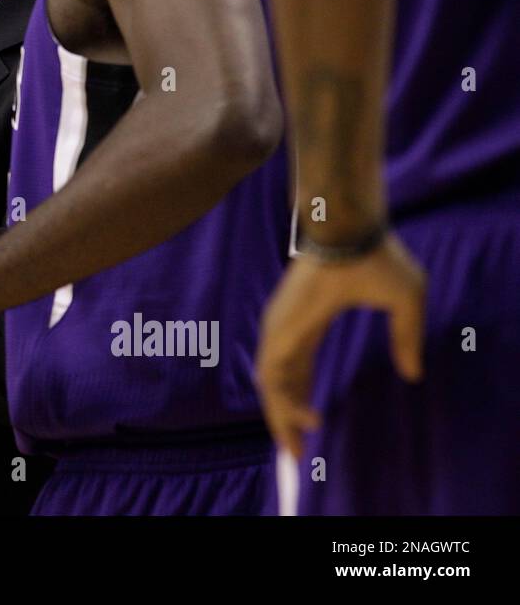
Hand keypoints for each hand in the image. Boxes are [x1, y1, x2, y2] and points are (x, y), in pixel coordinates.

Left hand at [255, 233, 425, 458]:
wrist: (350, 232)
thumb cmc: (375, 257)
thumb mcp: (405, 301)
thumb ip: (406, 337)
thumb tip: (413, 373)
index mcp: (311, 319)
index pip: (298, 365)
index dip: (302, 394)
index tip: (313, 420)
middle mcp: (290, 327)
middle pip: (281, 381)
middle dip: (286, 416)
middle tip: (295, 451)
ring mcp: (281, 328)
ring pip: (271, 384)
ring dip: (281, 418)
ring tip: (296, 449)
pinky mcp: (278, 331)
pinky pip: (272, 376)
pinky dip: (283, 403)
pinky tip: (305, 421)